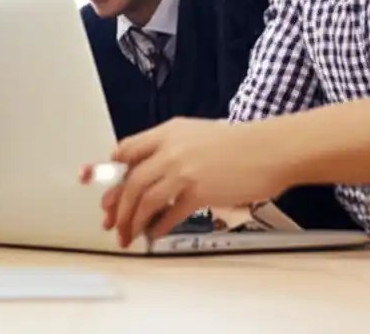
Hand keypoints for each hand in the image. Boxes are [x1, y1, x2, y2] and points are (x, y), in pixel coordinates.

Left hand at [91, 117, 289, 247]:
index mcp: (167, 132)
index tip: (97, 185)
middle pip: (130, 181)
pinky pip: (169, 213)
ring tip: (127, 235)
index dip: (109, 170)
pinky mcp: (199, 191)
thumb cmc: (239, 144)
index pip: (125, 150)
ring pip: (144, 199)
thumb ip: (169, 148)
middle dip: (116, 206)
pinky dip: (157, 226)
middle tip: (109, 222)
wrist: (272, 149)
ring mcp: (183, 171)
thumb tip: (146, 171)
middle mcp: (170, 150)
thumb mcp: (196, 134)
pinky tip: (153, 234)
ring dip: (132, 221)